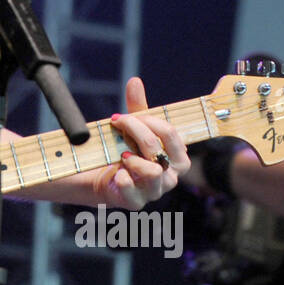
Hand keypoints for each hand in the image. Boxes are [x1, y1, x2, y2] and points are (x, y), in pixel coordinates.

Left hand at [92, 77, 190, 208]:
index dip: (147, 121)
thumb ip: (137, 108)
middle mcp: (171, 176)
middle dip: (135, 132)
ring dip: (133, 159)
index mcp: (177, 157)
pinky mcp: (136, 203)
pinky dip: (123, 178)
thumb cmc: (127, 152)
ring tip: (122, 153)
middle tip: (117, 125)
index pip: (170, 134)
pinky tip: (117, 172)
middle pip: (158, 150)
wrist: (106, 179)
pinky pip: (133, 191)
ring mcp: (154, 191)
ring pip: (152, 173)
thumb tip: (135, 81)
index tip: (125, 116)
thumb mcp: (134, 130)